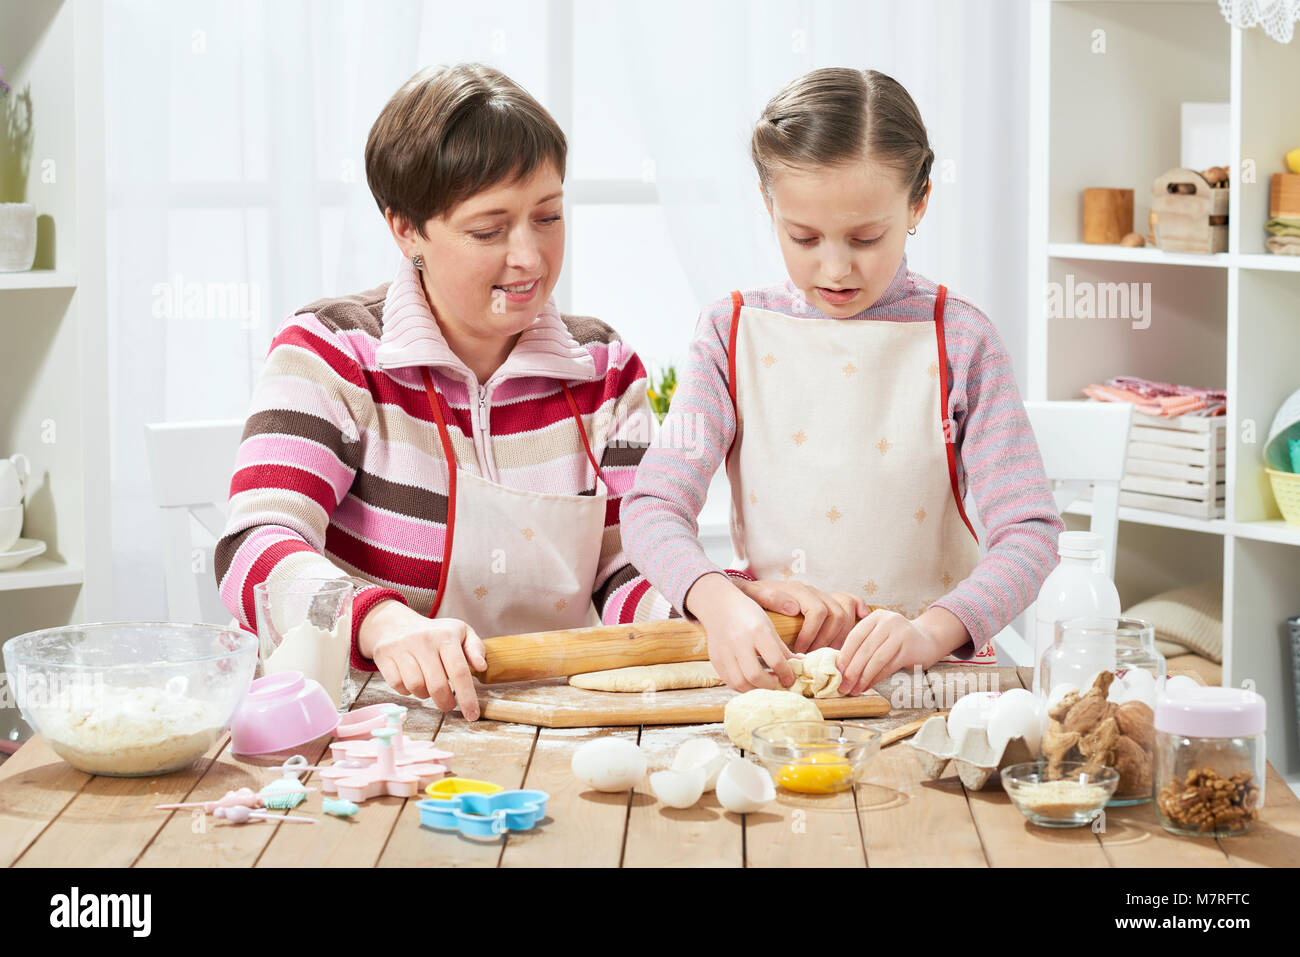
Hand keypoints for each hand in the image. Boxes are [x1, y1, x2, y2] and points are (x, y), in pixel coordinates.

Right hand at [358, 599, 486, 719]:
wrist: (396, 624)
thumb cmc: (435, 634)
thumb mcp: (461, 633)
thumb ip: (475, 649)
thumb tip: (481, 667)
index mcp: (445, 636)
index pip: (459, 671)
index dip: (467, 697)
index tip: (472, 715)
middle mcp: (423, 640)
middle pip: (437, 685)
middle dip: (445, 702)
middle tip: (449, 705)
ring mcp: (401, 647)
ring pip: (416, 687)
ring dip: (424, 695)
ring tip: (428, 687)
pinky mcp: (384, 656)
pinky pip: (397, 685)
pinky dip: (406, 691)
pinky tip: (411, 681)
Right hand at [684, 573, 795, 691]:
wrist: (719, 606)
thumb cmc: (748, 614)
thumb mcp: (768, 626)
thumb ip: (782, 649)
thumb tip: (801, 664)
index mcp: (757, 631)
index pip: (775, 660)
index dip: (786, 674)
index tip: (790, 679)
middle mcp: (739, 642)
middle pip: (755, 675)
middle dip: (770, 685)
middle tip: (777, 683)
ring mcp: (724, 652)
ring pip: (740, 683)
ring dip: (755, 689)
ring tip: (764, 684)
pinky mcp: (715, 659)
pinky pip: (729, 681)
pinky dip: (742, 687)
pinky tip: (751, 682)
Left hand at [731, 578, 866, 652]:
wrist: (752, 589)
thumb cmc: (751, 596)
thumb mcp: (752, 594)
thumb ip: (768, 598)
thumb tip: (794, 608)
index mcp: (798, 590)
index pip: (818, 611)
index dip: (812, 634)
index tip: (800, 650)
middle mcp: (814, 592)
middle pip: (836, 614)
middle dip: (826, 639)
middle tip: (813, 657)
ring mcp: (823, 596)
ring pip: (845, 614)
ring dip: (839, 636)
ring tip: (825, 653)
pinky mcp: (828, 601)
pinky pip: (852, 601)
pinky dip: (859, 610)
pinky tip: (860, 619)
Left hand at [836, 607, 967, 695]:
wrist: (928, 639)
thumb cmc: (897, 640)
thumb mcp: (879, 635)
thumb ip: (863, 644)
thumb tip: (840, 667)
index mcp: (876, 617)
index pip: (855, 636)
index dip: (844, 654)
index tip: (836, 670)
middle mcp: (888, 621)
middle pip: (865, 649)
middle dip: (852, 670)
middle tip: (843, 685)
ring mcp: (900, 634)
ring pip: (876, 659)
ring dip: (863, 677)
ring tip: (854, 689)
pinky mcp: (910, 648)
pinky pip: (888, 666)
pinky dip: (876, 678)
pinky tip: (867, 686)